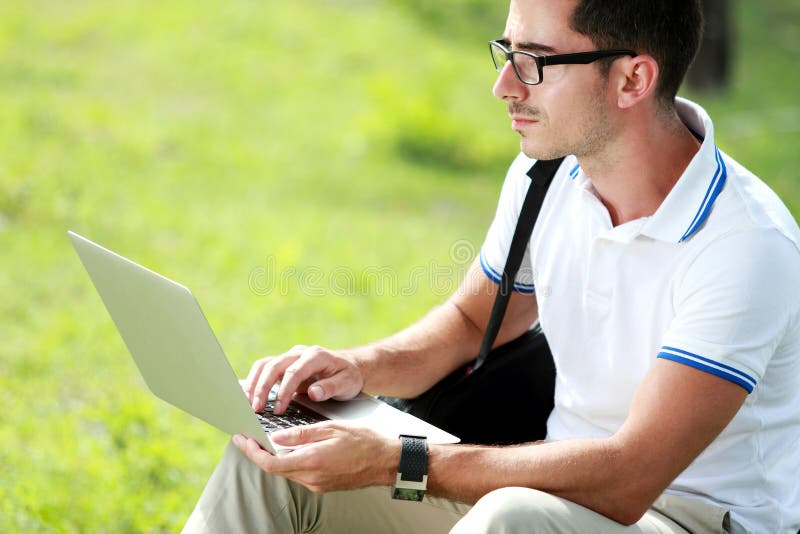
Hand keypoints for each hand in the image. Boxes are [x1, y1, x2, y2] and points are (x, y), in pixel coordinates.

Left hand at [232, 423, 398, 492]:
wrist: (386, 461)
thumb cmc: (363, 441)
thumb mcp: (330, 429)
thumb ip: (301, 435)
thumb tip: (276, 438)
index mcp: (311, 462)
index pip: (270, 463)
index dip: (251, 452)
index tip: (240, 440)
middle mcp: (311, 478)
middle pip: (276, 469)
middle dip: (260, 453)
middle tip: (249, 437)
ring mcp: (317, 485)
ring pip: (287, 472)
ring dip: (275, 458)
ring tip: (267, 441)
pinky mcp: (323, 486)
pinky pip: (300, 474)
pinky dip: (291, 462)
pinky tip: (291, 450)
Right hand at [244, 345, 363, 413]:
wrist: (348, 367)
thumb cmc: (348, 376)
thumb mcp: (347, 383)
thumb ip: (331, 387)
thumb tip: (314, 393)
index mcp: (316, 356)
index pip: (294, 371)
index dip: (284, 390)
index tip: (279, 409)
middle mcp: (299, 353)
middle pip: (274, 366)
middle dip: (263, 388)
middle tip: (256, 409)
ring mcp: (290, 357)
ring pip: (265, 365)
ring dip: (254, 384)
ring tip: (247, 404)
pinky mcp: (283, 365)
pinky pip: (264, 370)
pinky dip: (254, 381)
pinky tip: (248, 396)